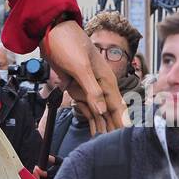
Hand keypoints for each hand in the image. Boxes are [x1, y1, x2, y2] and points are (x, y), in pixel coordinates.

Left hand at [42, 20, 127, 136]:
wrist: (50, 31)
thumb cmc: (68, 43)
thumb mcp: (80, 65)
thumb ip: (91, 88)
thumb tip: (102, 109)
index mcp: (105, 78)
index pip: (117, 104)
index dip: (122, 121)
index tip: (127, 137)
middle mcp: (99, 85)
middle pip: (110, 111)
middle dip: (113, 128)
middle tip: (115, 147)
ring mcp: (87, 87)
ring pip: (99, 111)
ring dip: (102, 126)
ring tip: (106, 145)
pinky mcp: (76, 88)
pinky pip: (86, 107)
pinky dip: (90, 119)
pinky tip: (94, 132)